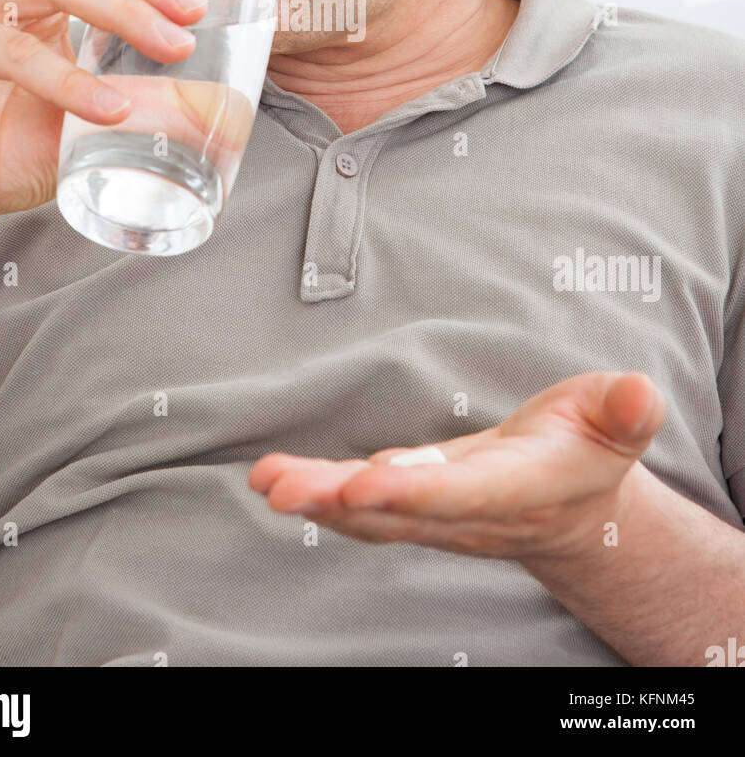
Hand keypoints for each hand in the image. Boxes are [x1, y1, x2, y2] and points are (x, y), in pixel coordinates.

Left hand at [248, 372, 665, 561]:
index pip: (467, 493)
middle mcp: (473, 512)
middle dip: (344, 503)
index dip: (418, 490)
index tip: (369, 480)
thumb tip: (638, 392)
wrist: (576, 505)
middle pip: (403, 513)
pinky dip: (318, 495)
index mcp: (523, 487)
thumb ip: (625, 409)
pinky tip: (273, 481)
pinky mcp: (412, 506)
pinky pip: (361, 509)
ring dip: (318, 500)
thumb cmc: (590, 448)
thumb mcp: (618, 421)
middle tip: (289, 490)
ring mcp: (438, 515)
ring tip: (270, 481)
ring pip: (372, 516)